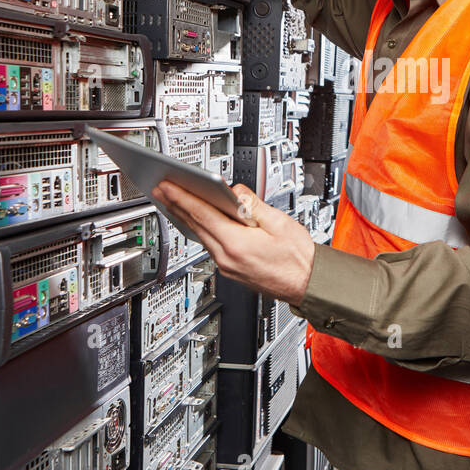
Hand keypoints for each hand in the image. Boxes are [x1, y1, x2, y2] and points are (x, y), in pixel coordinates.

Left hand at [153, 180, 313, 305]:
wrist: (308, 284)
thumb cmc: (299, 259)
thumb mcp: (280, 223)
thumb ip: (254, 205)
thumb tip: (235, 192)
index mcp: (237, 244)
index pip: (202, 214)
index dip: (182, 197)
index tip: (168, 185)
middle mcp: (227, 258)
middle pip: (195, 225)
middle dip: (176, 205)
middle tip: (161, 189)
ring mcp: (227, 266)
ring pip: (200, 236)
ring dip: (185, 218)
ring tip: (173, 202)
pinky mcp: (230, 269)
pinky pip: (208, 245)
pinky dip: (200, 229)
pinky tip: (197, 221)